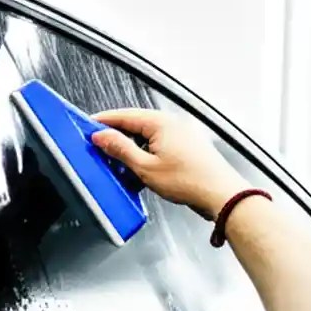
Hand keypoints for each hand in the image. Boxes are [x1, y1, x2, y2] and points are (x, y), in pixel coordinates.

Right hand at [91, 109, 250, 219]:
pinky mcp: (187, 148)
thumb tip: (102, 137)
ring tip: (121, 166)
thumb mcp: (145, 167)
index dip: (104, 121)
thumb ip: (120, 149)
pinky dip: (147, 155)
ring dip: (132, 149)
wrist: (221, 195)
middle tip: (100, 149)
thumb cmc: (190, 181)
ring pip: (147, 137)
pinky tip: (141, 171)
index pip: (124, 115)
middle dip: (117, 137)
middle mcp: (173, 123)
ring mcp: (182, 134)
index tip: (89, 126)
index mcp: (161, 122)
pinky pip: (159, 146)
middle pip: (135, 125)